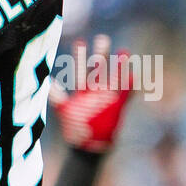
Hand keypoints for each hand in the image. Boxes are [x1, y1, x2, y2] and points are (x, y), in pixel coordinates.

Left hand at [49, 35, 132, 153]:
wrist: (88, 147)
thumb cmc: (75, 130)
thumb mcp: (66, 113)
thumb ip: (58, 99)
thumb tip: (50, 84)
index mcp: (82, 92)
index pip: (80, 71)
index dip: (79, 57)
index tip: (80, 41)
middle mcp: (95, 92)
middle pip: (98, 70)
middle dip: (100, 55)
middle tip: (102, 38)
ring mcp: (107, 98)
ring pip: (114, 78)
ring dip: (119, 67)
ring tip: (124, 51)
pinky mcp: (118, 107)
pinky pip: (126, 95)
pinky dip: (131, 87)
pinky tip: (135, 76)